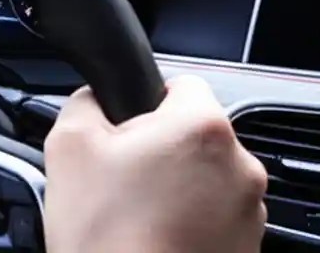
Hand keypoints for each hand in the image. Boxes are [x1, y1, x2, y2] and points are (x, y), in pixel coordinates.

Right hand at [43, 76, 266, 252]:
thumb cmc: (107, 236)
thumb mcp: (68, 147)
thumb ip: (86, 102)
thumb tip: (96, 98)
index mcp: (202, 126)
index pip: (179, 84)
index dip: (145, 107)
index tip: (126, 137)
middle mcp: (240, 165)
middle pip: (196, 136)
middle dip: (163, 152)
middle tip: (124, 182)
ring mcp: (251, 212)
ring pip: (208, 179)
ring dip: (181, 190)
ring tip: (141, 218)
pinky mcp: (249, 248)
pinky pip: (217, 219)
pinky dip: (193, 224)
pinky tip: (159, 239)